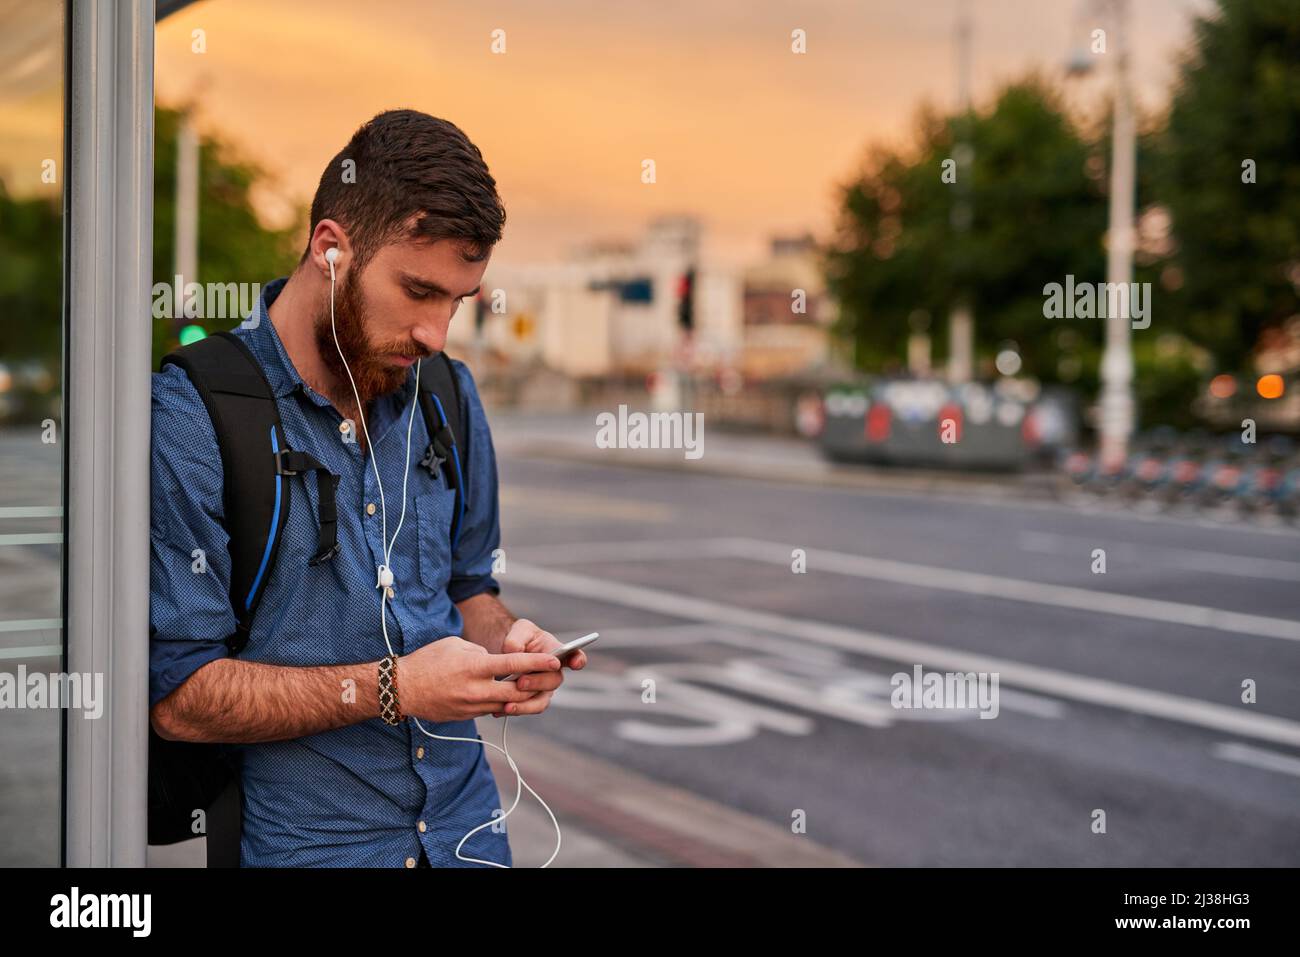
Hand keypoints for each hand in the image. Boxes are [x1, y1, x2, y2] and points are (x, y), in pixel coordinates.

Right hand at [394, 637, 560, 722]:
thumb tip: (497, 661)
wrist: (402, 689)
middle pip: (518, 691)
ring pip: (507, 704)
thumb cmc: (428, 660)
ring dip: (519, 696)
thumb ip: (481, 652)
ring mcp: (472, 706)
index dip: (537, 662)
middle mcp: (476, 689)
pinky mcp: (467, 717)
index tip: (555, 660)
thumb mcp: (456, 645)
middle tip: (547, 677)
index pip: (514, 664)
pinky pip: (491, 710)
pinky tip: (503, 694)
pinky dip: (500, 702)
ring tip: (528, 685)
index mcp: (475, 666)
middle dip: (535, 685)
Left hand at [489, 619, 586, 717]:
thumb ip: (517, 638)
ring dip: (526, 702)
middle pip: (554, 680)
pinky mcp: (531, 700)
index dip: (578, 660)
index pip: (574, 655)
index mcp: (555, 651)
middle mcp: (553, 672)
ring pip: (542, 700)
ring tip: (509, 703)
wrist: (503, 655)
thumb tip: (515, 652)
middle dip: (539, 682)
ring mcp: (543, 688)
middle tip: (521, 682)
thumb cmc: (518, 639)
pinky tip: (501, 709)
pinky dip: (515, 709)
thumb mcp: (518, 631)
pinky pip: (527, 709)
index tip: (575, 663)